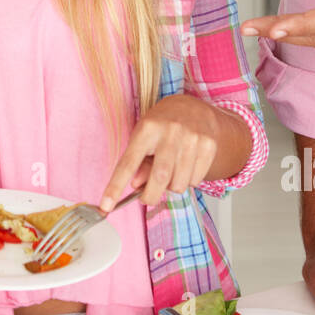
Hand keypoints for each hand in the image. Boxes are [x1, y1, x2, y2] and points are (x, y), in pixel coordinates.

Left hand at [99, 94, 220, 209]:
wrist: (194, 108)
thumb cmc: (163, 124)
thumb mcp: (144, 137)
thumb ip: (138, 162)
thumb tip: (136, 185)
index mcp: (147, 128)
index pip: (128, 163)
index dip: (115, 187)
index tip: (106, 206)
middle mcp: (171, 131)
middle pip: (159, 178)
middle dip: (151, 195)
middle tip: (147, 197)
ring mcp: (192, 138)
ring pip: (179, 183)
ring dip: (172, 186)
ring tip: (171, 171)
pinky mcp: (209, 146)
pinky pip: (195, 181)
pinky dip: (188, 181)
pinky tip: (186, 165)